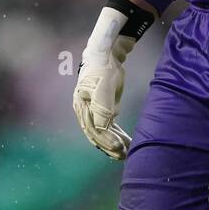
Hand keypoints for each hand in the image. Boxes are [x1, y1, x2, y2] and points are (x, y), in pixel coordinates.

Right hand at [72, 7, 135, 159]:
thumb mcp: (105, 86)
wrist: (104, 55)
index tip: (119, 147)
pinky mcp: (101, 109)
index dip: (106, 140)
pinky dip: (115, 135)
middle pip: (96, 134)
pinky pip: (106, 126)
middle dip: (110, 146)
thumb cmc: (104, 68)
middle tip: (124, 155)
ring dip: (113, 143)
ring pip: (101, 132)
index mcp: (82, 106)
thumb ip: (103, 106)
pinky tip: (124, 142)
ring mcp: (91, 110)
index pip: (94, 129)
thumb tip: (102, 127)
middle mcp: (84, 111)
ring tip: (126, 153)